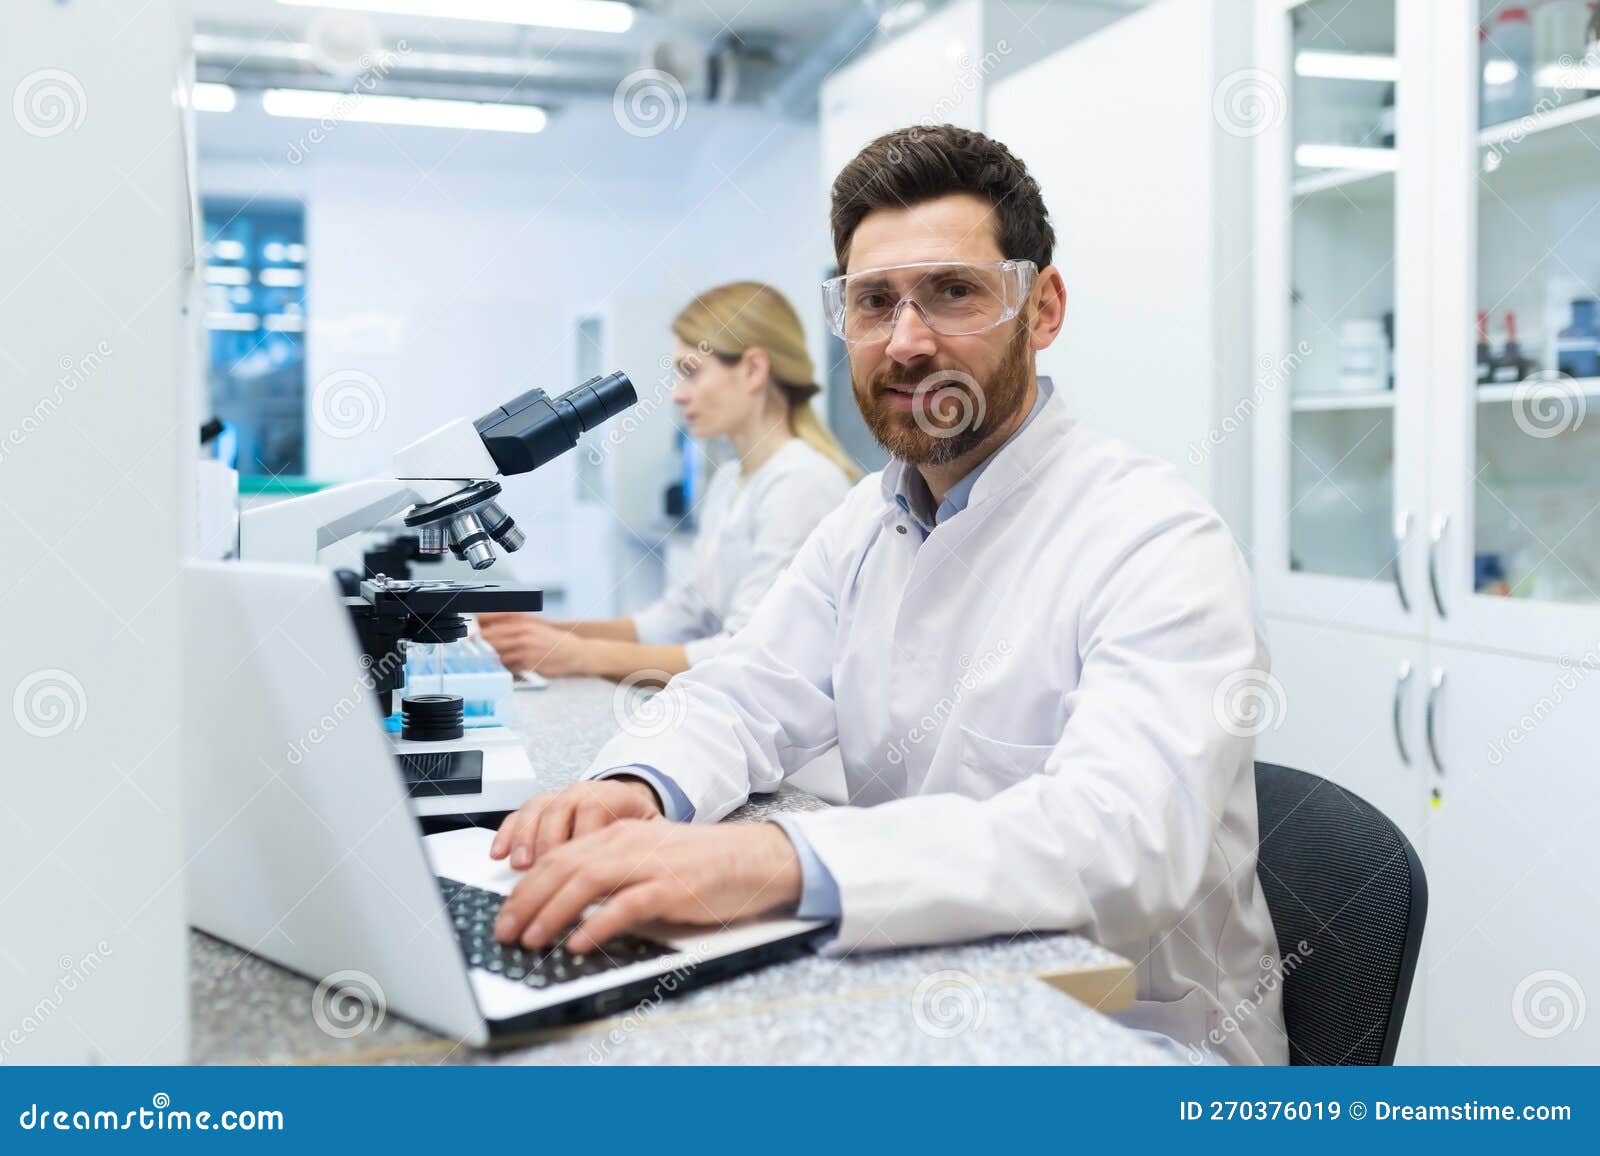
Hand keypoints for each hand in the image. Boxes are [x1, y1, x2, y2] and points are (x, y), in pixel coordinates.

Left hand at [478, 614, 593, 676]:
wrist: (576, 652)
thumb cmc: (553, 640)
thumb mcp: (535, 625)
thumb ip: (514, 623)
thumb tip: (488, 628)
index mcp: (522, 620)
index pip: (492, 622)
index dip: (477, 630)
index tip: (467, 638)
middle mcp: (523, 631)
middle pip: (491, 638)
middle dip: (478, 646)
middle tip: (469, 653)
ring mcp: (526, 647)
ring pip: (498, 653)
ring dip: (487, 658)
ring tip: (479, 663)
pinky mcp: (530, 662)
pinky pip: (509, 666)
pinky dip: (502, 668)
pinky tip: (498, 670)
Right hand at [490, 779, 663, 868]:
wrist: (635, 811)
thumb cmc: (643, 833)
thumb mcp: (651, 841)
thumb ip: (638, 857)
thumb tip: (626, 892)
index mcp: (615, 796)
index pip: (593, 809)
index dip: (581, 837)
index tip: (578, 871)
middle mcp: (584, 792)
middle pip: (559, 811)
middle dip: (547, 846)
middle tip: (542, 879)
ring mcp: (560, 798)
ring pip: (537, 810)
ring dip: (525, 840)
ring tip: (520, 867)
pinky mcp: (542, 808)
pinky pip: (519, 814)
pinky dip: (508, 833)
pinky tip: (499, 855)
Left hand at [492, 819, 802, 952]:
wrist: (753, 858)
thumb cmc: (702, 864)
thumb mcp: (647, 859)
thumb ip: (610, 874)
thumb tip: (567, 905)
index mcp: (618, 836)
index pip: (558, 857)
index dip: (525, 887)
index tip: (505, 914)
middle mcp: (628, 844)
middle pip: (563, 868)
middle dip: (526, 902)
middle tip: (505, 932)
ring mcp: (650, 865)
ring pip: (586, 883)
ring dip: (552, 913)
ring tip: (532, 940)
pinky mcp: (672, 888)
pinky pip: (626, 905)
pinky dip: (598, 924)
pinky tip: (580, 942)